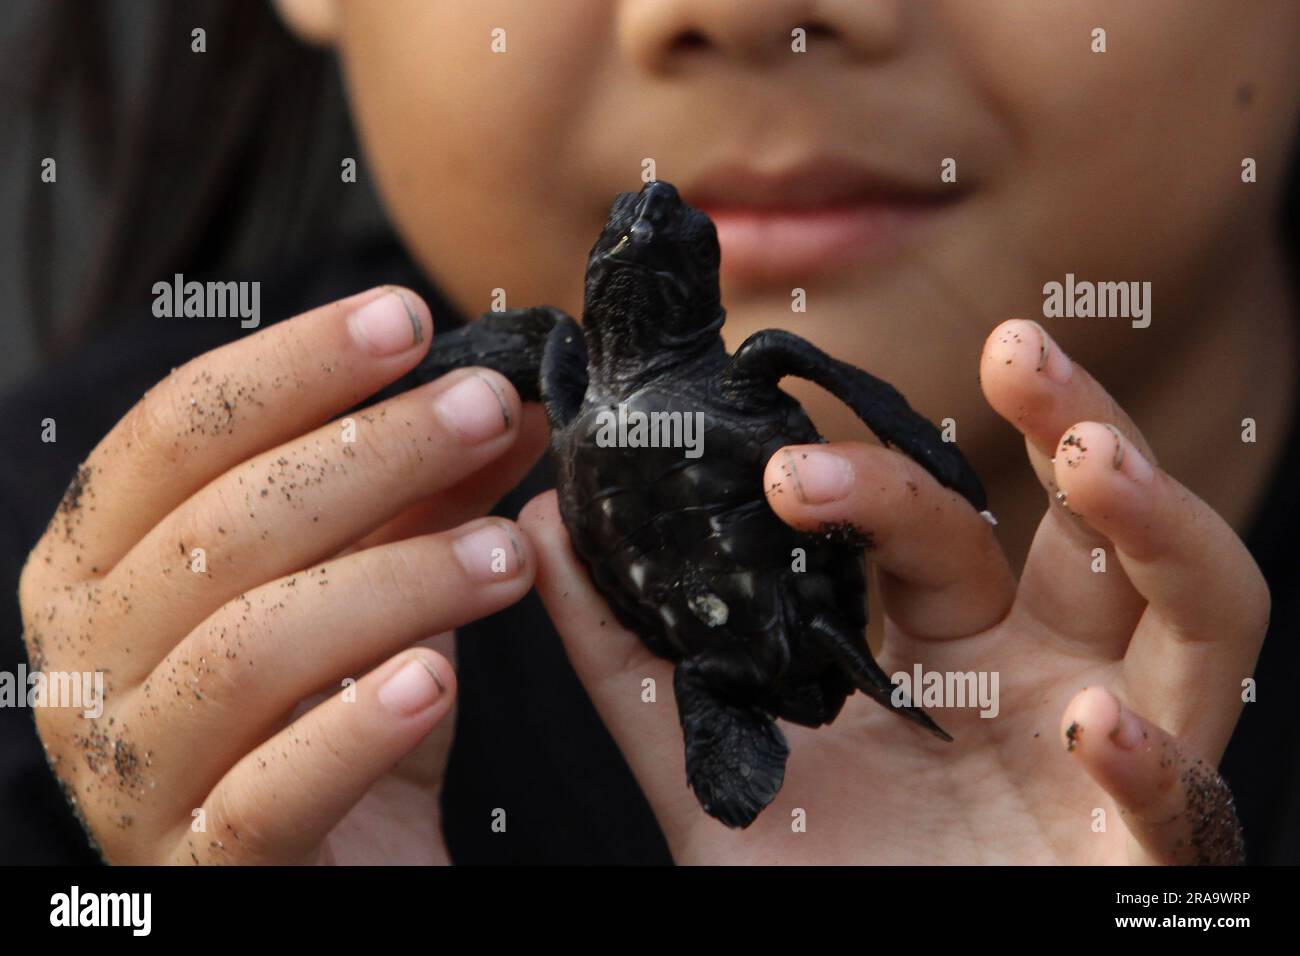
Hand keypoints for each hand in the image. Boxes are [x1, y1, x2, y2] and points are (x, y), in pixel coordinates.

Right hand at [20, 287, 545, 863]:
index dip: (295, 364)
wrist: (332, 873)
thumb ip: (421, 492)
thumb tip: (510, 392)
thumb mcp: (372, 583)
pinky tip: (435, 682)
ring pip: (247, 649)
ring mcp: (130, 773)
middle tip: (489, 408)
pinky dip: (353, 730)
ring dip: (393, 582)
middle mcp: (85, 660)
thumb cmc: (336, 709)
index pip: (177, 429)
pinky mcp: (198, 869)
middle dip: (369, 453)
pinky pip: (266, 794)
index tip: (411, 318)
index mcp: (99, 563)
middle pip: (219, 525)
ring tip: (509, 554)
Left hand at [519, 318, 1264, 863]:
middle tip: (1016, 347)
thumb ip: (632, 660)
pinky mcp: (1141, 868)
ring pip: (1199, 611)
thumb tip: (543, 527)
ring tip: (1091, 458)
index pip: (937, 530)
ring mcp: (1111, 760)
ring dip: (1156, 526)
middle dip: (1070, 422)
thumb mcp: (713, 769)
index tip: (785, 460)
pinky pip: (1183, 807)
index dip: (876, 481)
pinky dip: (1152, 765)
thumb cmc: (817, 888)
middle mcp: (1045, 679)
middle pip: (1087, 530)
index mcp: (949, 649)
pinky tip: (1092, 725)